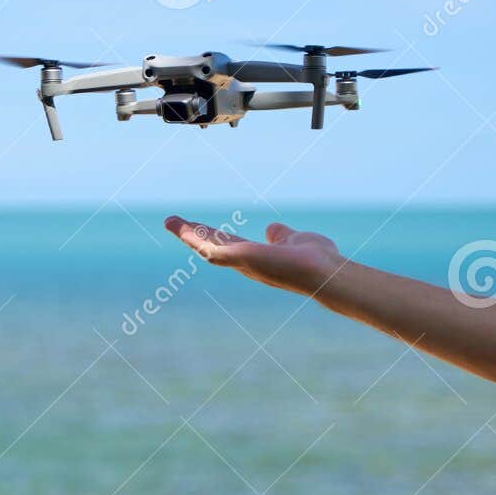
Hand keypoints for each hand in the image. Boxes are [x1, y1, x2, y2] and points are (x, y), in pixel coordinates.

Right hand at [162, 215, 342, 295]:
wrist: (325, 273)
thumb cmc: (317, 260)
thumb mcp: (295, 240)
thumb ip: (282, 236)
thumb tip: (272, 229)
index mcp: (257, 259)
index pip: (229, 244)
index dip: (213, 235)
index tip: (197, 227)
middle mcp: (245, 263)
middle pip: (213, 245)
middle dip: (192, 234)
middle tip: (172, 222)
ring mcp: (242, 262)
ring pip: (208, 246)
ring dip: (188, 234)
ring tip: (170, 221)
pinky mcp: (241, 258)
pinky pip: (212, 248)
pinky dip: (195, 238)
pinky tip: (182, 229)